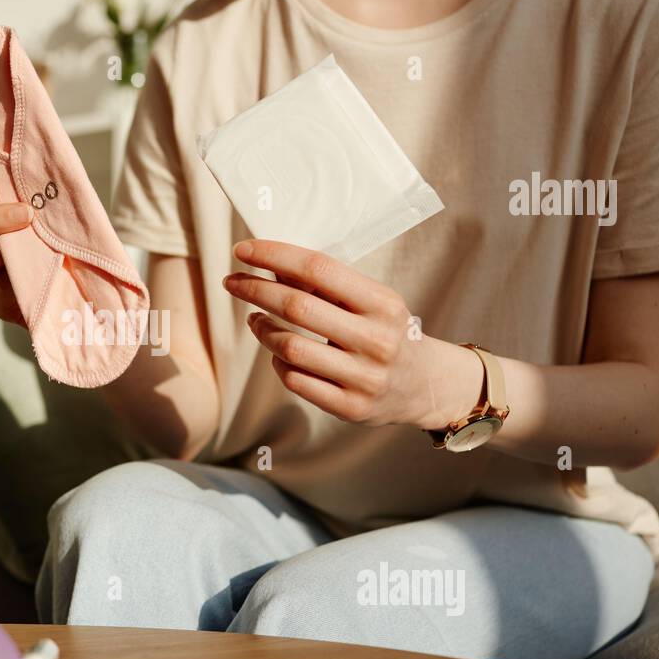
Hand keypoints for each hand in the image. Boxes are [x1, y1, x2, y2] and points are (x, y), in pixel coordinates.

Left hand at [222, 239, 480, 429]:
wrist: (426, 385)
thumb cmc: (388, 332)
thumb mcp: (371, 301)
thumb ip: (326, 285)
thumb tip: (270, 265)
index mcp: (383, 304)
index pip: (318, 269)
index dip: (274, 256)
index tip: (243, 251)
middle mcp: (375, 340)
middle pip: (297, 307)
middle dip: (255, 289)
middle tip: (231, 281)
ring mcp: (363, 377)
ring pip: (290, 348)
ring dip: (262, 329)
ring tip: (254, 318)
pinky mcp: (350, 407)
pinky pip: (296, 381)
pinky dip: (278, 362)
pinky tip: (278, 352)